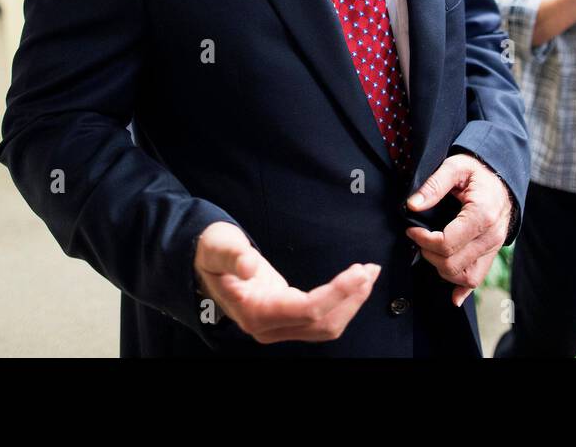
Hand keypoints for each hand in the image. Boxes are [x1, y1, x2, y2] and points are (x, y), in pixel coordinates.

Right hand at [194, 221, 379, 342]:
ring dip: (351, 303)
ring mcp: (278, 327)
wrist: (205, 264)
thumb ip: (232, 255)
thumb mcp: (218, 247)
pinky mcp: (287, 319)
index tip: (358, 272)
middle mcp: (268, 328)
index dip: (336, 293)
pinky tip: (355, 284)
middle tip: (370, 269)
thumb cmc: (212, 252)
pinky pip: (321, 319)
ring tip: (369, 274)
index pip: (306, 310)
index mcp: (254, 312)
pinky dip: (342, 303)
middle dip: (351, 299)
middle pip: (322, 324)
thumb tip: (248, 264)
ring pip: (326, 327)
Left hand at [405, 154, 511, 306]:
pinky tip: (453, 296)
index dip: (423, 240)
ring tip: (431, 250)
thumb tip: (413, 205)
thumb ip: (433, 185)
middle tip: (418, 238)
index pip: (447, 243)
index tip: (411, 230)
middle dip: (429, 253)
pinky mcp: (492, 254)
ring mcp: (493, 248)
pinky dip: (463, 289)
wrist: (501, 180)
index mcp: (482, 214)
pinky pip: (478, 279)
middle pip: (453, 263)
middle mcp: (491, 236)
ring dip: (441, 268)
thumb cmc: (477, 172)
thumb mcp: (455, 166)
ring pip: (465, 276)